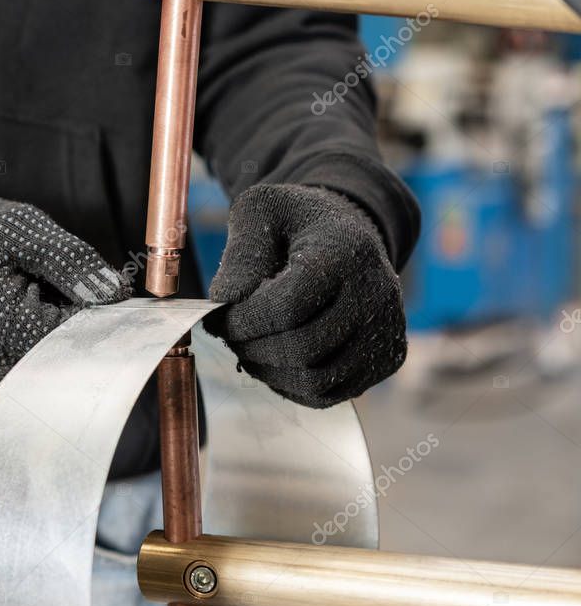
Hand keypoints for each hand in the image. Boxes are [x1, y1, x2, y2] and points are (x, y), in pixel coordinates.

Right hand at [0, 193, 129, 401]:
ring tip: (38, 307)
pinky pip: (24, 381)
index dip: (98, 321)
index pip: (69, 339)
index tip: (109, 300)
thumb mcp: (22, 229)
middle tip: (70, 298)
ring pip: (45, 378)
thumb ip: (72, 261)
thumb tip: (116, 295)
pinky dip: (37, 356)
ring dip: (57, 348)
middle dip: (78, 337)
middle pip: (59, 366)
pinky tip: (24, 326)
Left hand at [204, 184, 406, 407]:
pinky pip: (329, 394)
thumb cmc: (295, 222)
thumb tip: (226, 301)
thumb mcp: (260, 211)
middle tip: (230, 337)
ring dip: (269, 372)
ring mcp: (388, 329)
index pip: (285, 308)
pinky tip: (274, 361)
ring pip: (315, 379)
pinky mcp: (386, 357)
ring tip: (249, 349)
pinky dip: (291, 386)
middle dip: (252, 348)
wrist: (347, 234)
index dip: (240, 322)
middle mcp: (377, 292)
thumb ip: (240, 253)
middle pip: (302, 349)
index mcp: (346, 251)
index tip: (216, 319)